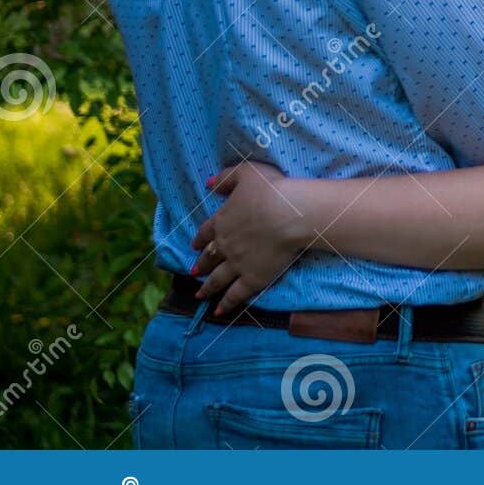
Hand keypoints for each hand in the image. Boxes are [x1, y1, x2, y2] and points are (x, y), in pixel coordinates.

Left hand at [190, 161, 311, 312]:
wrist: (289, 214)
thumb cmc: (272, 190)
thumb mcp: (246, 173)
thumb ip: (226, 178)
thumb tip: (208, 184)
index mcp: (222, 220)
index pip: (206, 232)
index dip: (200, 239)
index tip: (194, 245)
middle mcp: (225, 245)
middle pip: (209, 257)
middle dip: (201, 264)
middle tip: (194, 271)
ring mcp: (237, 264)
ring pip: (218, 278)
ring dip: (207, 287)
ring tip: (200, 294)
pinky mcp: (253, 279)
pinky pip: (236, 295)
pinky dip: (226, 304)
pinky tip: (218, 311)